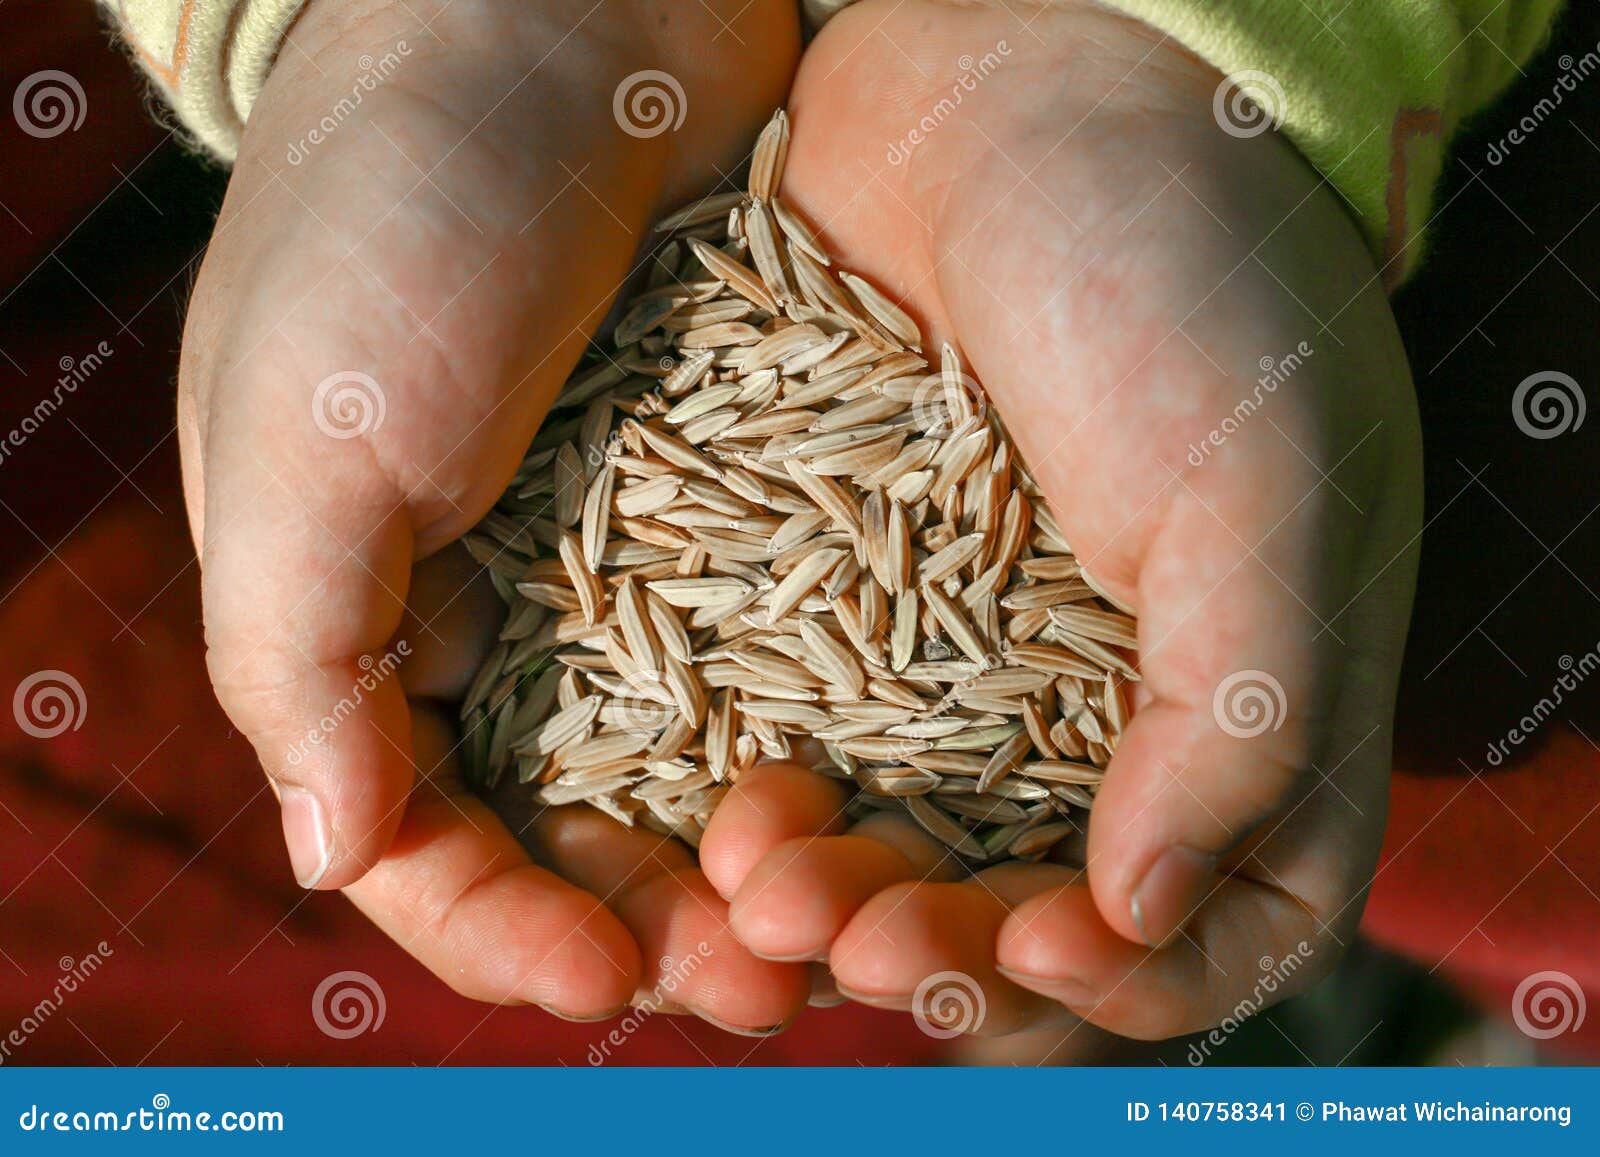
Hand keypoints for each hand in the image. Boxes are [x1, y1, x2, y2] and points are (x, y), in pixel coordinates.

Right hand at [179, 0, 815, 1028]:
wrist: (562, 17)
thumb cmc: (396, 217)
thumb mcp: (299, 442)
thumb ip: (298, 655)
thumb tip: (329, 857)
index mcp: (358, 618)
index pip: (416, 838)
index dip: (497, 928)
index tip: (606, 970)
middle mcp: (492, 610)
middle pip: (564, 829)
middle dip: (650, 919)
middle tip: (758, 980)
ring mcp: (615, 560)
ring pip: (677, 764)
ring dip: (741, 854)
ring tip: (830, 909)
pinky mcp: (726, 496)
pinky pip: (763, 655)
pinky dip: (801, 733)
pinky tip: (870, 785)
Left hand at [700, 0, 1421, 1037]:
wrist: (1026, 90)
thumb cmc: (1191, 282)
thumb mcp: (1261, 500)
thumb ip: (1237, 722)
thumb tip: (1144, 914)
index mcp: (1239, 711)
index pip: (1215, 936)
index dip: (1126, 987)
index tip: (1035, 946)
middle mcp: (1094, 714)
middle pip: (1020, 919)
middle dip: (932, 958)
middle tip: (844, 940)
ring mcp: (954, 661)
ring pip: (889, 850)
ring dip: (819, 901)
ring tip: (755, 888)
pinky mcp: (833, 594)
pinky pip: (788, 738)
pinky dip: (747, 799)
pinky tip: (704, 806)